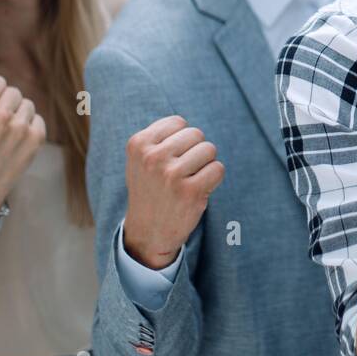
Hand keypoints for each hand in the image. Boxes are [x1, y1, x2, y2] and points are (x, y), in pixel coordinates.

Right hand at [0, 74, 45, 210]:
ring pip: (28, 105)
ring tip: (7, 134)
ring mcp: (20, 126)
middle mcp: (1, 114)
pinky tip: (18, 142)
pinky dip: (31, 128)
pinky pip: (38, 119)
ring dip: (20, 116)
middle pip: (15, 92)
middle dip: (8, 105)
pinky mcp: (36, 137)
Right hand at [123, 115, 223, 268]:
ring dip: (205, 164)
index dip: (182, 140)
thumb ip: (160, 138)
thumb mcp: (141, 159)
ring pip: (209, 149)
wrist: (148, 233)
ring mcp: (171, 175)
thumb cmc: (151, 190)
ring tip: (189, 180)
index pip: (179, 122)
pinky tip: (198, 190)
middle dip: (195, 151)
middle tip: (182, 172)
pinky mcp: (190, 192)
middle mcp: (152, 157)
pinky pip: (218, 169)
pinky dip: (213, 179)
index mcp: (138, 144)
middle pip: (196, 134)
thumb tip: (187, 123)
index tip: (171, 158)